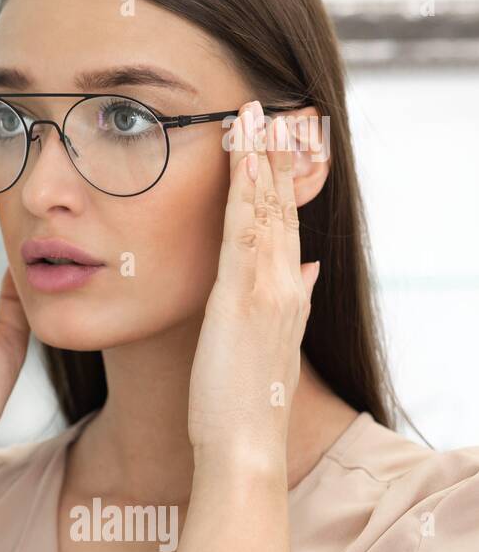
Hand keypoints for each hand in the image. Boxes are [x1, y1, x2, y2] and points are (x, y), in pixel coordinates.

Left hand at [187, 101, 319, 463]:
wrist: (246, 447)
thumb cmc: (245, 402)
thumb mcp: (271, 344)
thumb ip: (291, 303)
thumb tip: (308, 269)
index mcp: (287, 292)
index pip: (285, 221)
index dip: (280, 176)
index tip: (274, 135)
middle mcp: (286, 284)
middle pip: (281, 204)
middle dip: (275, 152)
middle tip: (267, 104)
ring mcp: (268, 289)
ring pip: (266, 208)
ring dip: (260, 157)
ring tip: (253, 113)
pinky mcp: (243, 299)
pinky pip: (244, 233)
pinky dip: (245, 193)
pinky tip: (242, 158)